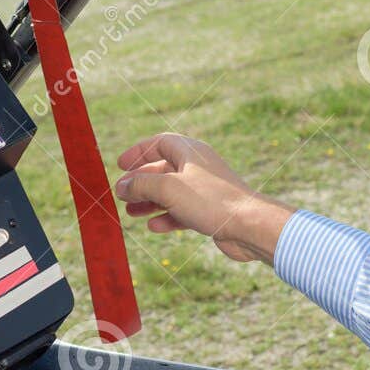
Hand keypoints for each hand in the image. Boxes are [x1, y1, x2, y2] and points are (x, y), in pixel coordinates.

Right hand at [114, 134, 293, 263]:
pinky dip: (167, 217)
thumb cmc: (212, 200)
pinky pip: (183, 211)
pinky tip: (154, 226)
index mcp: (191, 152)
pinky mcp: (211, 211)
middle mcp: (198, 168)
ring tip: (131, 212)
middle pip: (163, 169)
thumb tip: (122, 185)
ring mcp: (205, 190)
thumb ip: (142, 184)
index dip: (139, 151)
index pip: (160, 143)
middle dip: (141, 181)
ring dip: (150, 201)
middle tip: (121, 194)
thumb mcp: (168, 188)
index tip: (121, 164)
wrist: (249, 225)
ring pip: (171, 193)